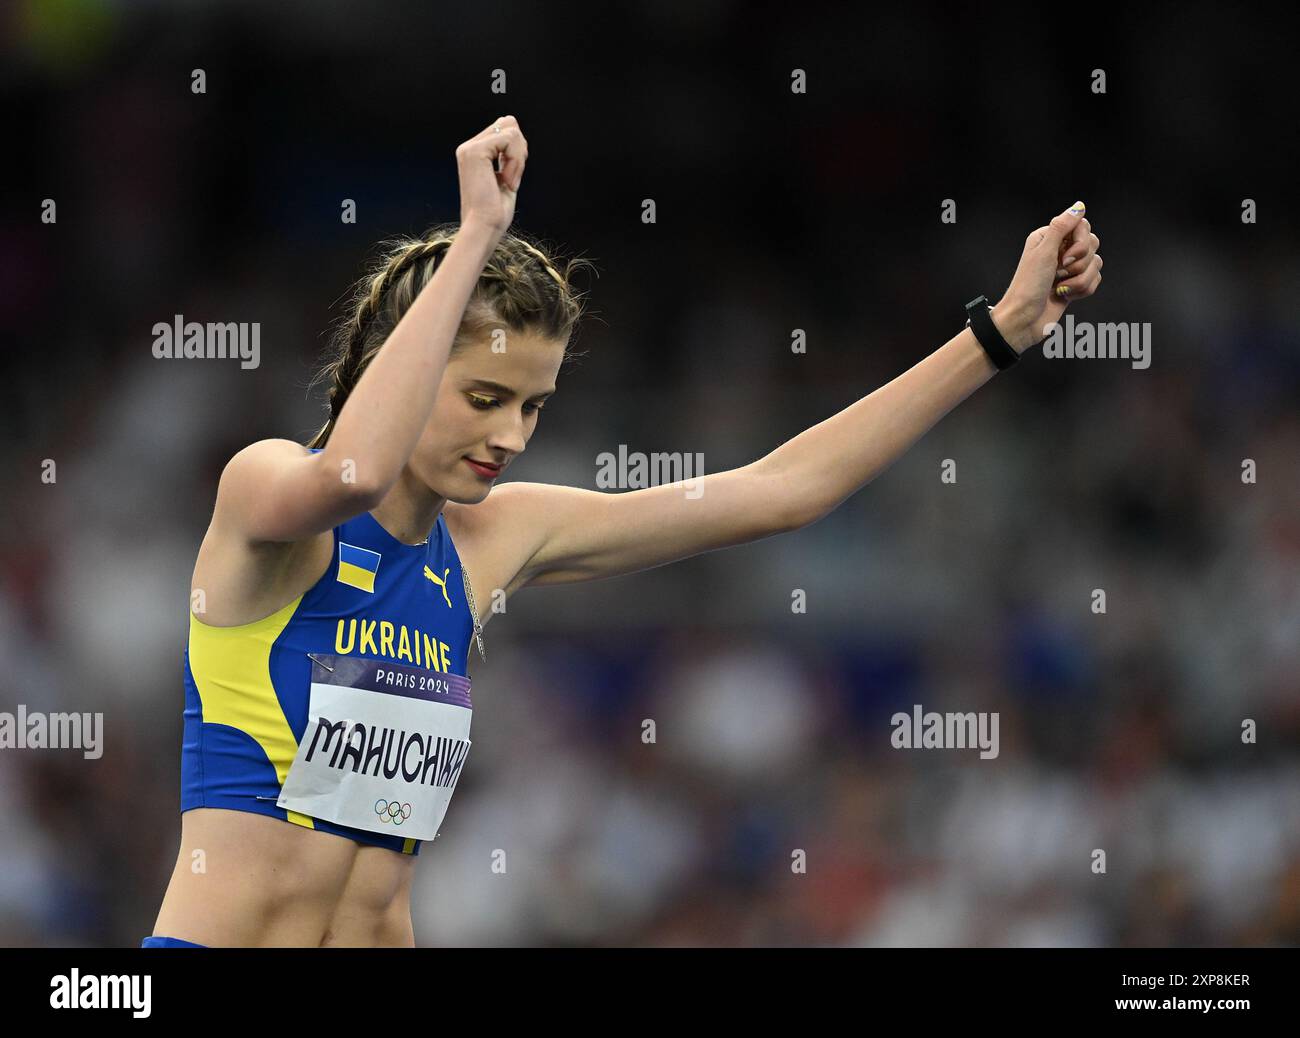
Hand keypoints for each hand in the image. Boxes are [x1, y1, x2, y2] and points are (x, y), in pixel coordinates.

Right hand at [456, 115, 528, 236]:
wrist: (484, 228)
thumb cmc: (495, 213)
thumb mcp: (505, 179)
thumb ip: (508, 159)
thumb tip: (519, 141)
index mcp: (474, 154)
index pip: (504, 131)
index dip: (517, 152)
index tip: (513, 178)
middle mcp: (468, 147)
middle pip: (508, 123)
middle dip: (519, 149)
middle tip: (514, 176)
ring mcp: (470, 148)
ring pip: (511, 130)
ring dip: (518, 158)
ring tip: (509, 181)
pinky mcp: (475, 151)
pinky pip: (509, 139)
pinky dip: (516, 161)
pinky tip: (507, 181)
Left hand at [992, 201, 1103, 351]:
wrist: (1024, 319)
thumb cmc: (1028, 286)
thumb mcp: (1043, 252)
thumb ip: (1061, 227)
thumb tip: (1079, 206)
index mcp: (1049, 238)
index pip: (1082, 225)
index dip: (1080, 242)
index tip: (1064, 257)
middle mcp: (1060, 250)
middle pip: (1093, 243)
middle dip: (1080, 263)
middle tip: (1059, 273)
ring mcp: (1069, 268)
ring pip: (1096, 264)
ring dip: (1079, 280)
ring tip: (1059, 288)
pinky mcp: (1075, 284)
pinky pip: (1095, 280)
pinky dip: (1082, 290)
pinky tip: (1065, 296)